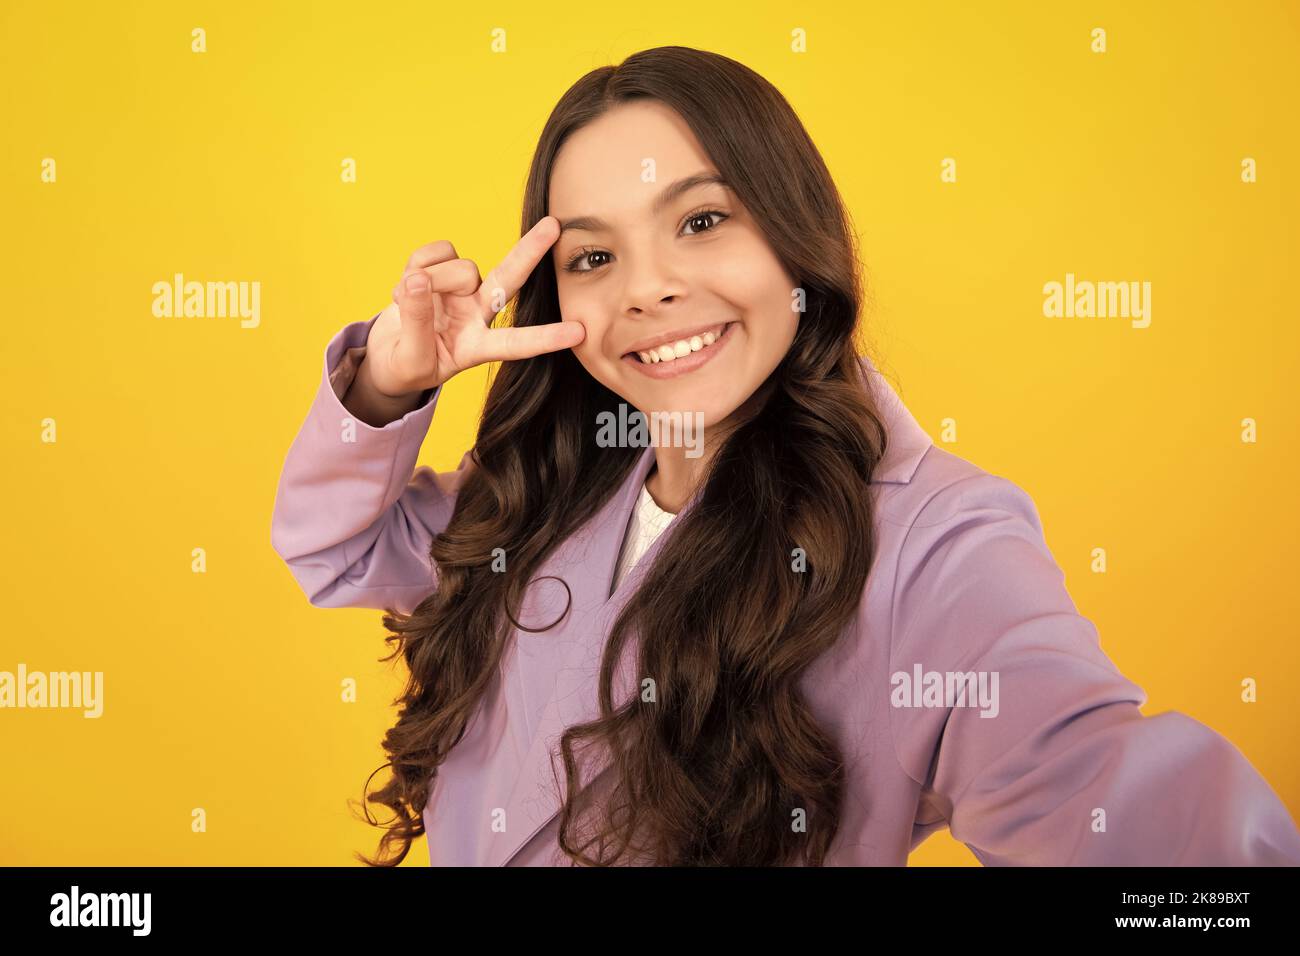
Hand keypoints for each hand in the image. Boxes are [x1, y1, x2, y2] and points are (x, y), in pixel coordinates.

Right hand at [364, 216, 585, 396]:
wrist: (383, 354)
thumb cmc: (406, 366)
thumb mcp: (410, 360)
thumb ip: (416, 323)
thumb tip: (417, 281)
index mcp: (478, 347)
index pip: (516, 343)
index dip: (546, 338)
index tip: (579, 333)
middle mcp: (477, 313)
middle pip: (509, 278)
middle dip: (530, 251)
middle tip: (554, 226)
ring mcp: (460, 289)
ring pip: (459, 268)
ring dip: (429, 281)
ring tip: (407, 303)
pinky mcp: (440, 268)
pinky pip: (435, 252)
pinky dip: (416, 264)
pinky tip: (406, 287)